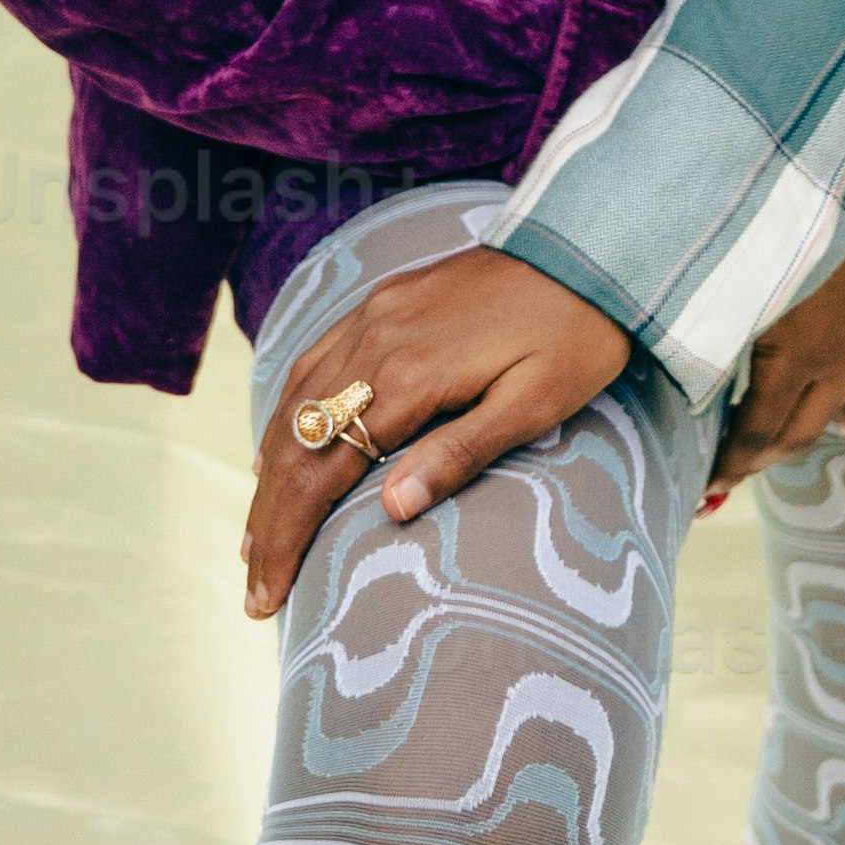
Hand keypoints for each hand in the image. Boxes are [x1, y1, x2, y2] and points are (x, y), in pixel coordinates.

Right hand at [245, 248, 633, 617]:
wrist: (590, 244)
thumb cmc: (577, 335)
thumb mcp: (537, 403)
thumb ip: (461, 453)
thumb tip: (391, 509)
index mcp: (411, 376)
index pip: (321, 473)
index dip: (288, 540)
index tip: (265, 600)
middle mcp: (378, 340)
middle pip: (296, 442)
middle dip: (268, 521)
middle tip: (253, 590)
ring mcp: (377, 314)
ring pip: (298, 402)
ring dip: (270, 473)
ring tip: (256, 538)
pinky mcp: (386, 299)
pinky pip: (317, 359)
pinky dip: (289, 412)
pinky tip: (279, 448)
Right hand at [713, 201, 844, 487]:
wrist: (833, 169)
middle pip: (829, 419)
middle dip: (793, 441)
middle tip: (758, 457)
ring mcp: (831, 358)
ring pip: (790, 431)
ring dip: (756, 457)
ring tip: (720, 475)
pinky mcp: (787, 355)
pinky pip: (755, 422)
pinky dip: (731, 452)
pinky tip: (706, 466)